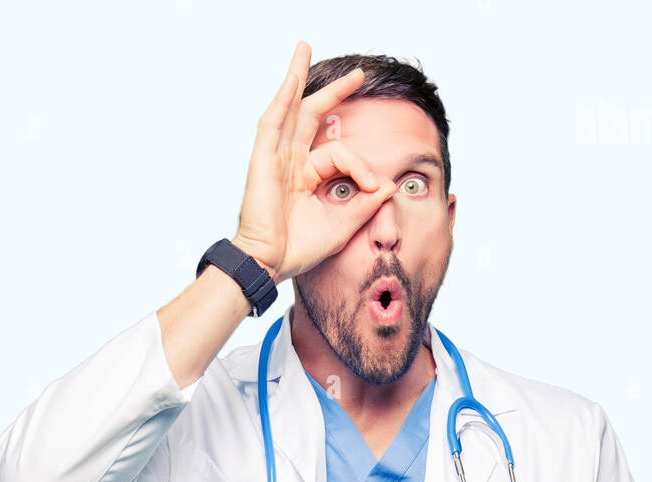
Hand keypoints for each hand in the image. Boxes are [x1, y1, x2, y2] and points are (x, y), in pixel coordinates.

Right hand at [232, 40, 397, 283]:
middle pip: (311, 115)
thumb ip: (364, 205)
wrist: (270, 264)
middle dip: (334, 91)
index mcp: (306, 177)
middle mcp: (290, 163)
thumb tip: (388, 184)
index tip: (373, 186)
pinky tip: (292, 76)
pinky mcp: (263, 159)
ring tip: (304, 47)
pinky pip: (273, 121)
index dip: (361, 166)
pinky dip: (283, 97)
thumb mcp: (342, 226)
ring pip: (289, 107)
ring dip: (297, 76)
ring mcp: (275, 158)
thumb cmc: (298, 250)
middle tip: (358, 74)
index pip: (339, 154)